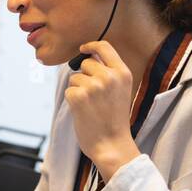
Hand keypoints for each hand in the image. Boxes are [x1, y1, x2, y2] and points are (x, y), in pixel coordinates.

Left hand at [65, 40, 140, 179]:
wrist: (112, 144)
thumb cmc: (114, 120)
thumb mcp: (121, 90)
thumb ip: (109, 72)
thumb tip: (88, 56)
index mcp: (123, 73)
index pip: (104, 46)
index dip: (91, 46)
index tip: (83, 49)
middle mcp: (109, 76)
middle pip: (85, 64)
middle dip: (84, 77)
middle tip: (94, 97)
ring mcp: (93, 86)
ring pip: (74, 78)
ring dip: (78, 90)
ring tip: (91, 107)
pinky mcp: (78, 96)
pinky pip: (68, 91)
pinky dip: (72, 101)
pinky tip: (84, 112)